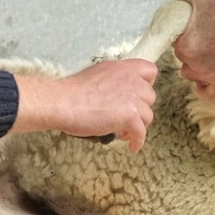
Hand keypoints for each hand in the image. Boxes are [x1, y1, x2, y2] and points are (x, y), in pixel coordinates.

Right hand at [11, 58, 157, 151]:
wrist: (64, 102)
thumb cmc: (72, 91)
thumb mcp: (97, 75)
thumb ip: (112, 81)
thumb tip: (116, 96)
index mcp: (122, 67)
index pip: (150, 70)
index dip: (147, 83)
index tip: (136, 95)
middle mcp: (131, 79)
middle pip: (150, 96)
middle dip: (140, 107)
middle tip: (126, 117)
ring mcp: (133, 98)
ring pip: (148, 115)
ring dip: (139, 125)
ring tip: (124, 132)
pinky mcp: (130, 116)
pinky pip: (141, 133)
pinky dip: (138, 141)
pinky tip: (131, 146)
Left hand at [170, 0, 214, 101]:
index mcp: (183, 45)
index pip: (174, 42)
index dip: (182, 34)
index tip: (193, 29)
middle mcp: (192, 64)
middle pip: (182, 58)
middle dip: (190, 48)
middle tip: (204, 37)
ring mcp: (207, 75)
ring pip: (191, 74)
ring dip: (195, 65)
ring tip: (208, 53)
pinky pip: (207, 93)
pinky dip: (204, 87)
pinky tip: (204, 80)